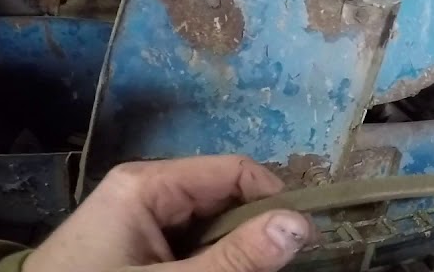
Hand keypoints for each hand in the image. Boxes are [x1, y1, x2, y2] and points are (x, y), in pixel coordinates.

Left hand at [24, 155, 311, 271]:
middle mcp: (144, 190)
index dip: (274, 203)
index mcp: (147, 183)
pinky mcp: (131, 247)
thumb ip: (234, 259)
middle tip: (271, 271)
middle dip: (251, 236)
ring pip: (209, 229)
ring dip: (229, 255)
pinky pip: (185, 246)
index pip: (235, 172)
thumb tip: (301, 225)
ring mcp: (136, 220)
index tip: (302, 246)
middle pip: (224, 200)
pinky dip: (204, 264)